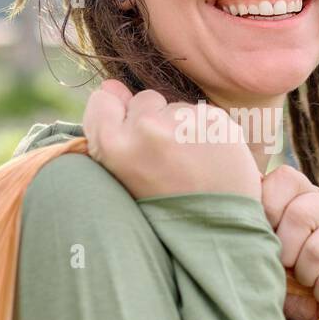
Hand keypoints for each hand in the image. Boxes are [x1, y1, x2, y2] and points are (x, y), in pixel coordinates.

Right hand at [81, 79, 261, 201]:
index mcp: (113, 147)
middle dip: (153, 121)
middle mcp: (146, 129)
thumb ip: (111, 128)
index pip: (102, 100)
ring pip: (176, 107)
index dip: (117, 117)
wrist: (216, 235)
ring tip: (191, 166)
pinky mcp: (215, 121)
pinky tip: (211, 161)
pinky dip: (208, 133)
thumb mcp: (123, 174)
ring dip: (183, 128)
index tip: (132, 141)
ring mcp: (183, 122)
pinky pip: (204, 115)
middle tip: (167, 163)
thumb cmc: (163, 207)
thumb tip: (112, 85)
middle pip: (143, 100)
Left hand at [261, 165, 318, 319]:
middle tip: (289, 269)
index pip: (284, 180)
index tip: (266, 241)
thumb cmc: (290, 282)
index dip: (268, 213)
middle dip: (286, 254)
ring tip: (309, 283)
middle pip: (301, 214)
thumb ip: (255, 232)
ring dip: (307, 277)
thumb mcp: (266, 257)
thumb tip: (242, 216)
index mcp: (305, 194)